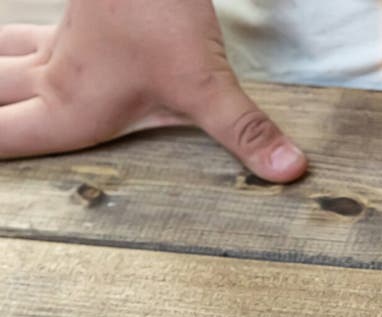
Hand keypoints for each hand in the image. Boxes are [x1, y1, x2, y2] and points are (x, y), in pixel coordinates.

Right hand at [0, 0, 305, 181]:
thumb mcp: (207, 83)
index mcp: (72, 109)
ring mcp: (59, 47)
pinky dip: (13, 50)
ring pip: (3, 62)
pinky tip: (27, 54)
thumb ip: (245, 131)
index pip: (4, 139)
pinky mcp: (76, 22)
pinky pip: (29, 40)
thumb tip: (287, 171)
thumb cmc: (158, 13)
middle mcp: (55, 80)